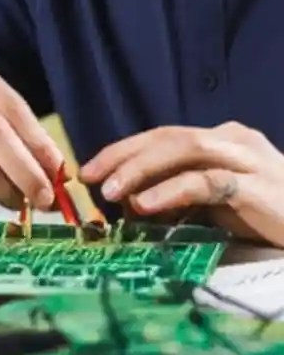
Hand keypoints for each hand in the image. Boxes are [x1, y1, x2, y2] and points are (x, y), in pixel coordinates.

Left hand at [81, 122, 283, 246]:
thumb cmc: (268, 219)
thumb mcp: (216, 203)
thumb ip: (177, 195)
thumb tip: (128, 200)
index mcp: (223, 139)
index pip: (163, 135)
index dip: (123, 149)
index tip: (88, 169)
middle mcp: (235, 141)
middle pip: (168, 137)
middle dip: (124, 155)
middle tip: (89, 176)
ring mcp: (250, 160)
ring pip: (184, 150)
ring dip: (141, 169)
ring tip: (110, 191)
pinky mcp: (259, 188)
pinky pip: (207, 182)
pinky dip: (171, 191)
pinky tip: (145, 205)